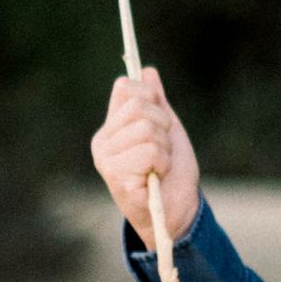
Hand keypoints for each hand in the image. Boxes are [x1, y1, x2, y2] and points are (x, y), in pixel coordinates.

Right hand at [89, 68, 201, 249]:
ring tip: (160, 166)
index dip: (151, 98)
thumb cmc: (172, 173)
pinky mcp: (116, 177)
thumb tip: (147, 70)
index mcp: (112, 126)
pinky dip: (163, 163)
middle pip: (140, 107)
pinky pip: (150, 152)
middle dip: (164, 127)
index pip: (126, 87)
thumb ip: (157, 103)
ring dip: (165, 149)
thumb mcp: (168, 131)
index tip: (161, 120)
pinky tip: (156, 178)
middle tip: (164, 150)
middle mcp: (102, 141)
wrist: (178, 211)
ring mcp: (106, 160)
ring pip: (147, 129)